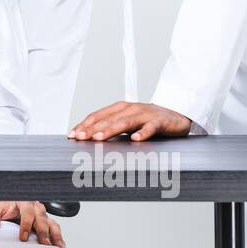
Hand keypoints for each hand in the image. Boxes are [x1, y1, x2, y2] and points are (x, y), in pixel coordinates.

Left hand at [0, 200, 65, 247]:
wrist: (7, 202)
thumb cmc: (2, 204)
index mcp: (23, 201)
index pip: (27, 212)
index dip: (26, 225)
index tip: (23, 237)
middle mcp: (35, 207)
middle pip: (42, 218)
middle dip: (43, 231)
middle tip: (44, 243)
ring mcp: (42, 215)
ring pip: (52, 223)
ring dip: (55, 235)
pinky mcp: (45, 223)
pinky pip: (55, 229)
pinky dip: (59, 238)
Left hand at [67, 102, 191, 141]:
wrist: (175, 115)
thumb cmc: (147, 120)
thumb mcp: (126, 123)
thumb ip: (110, 128)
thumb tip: (89, 139)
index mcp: (119, 108)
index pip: (97, 116)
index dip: (84, 125)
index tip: (72, 135)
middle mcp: (129, 109)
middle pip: (107, 119)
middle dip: (92, 128)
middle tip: (80, 137)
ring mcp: (144, 114)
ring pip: (125, 122)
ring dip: (110, 129)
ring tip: (99, 137)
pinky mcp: (159, 121)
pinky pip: (150, 127)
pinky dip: (142, 133)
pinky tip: (135, 139)